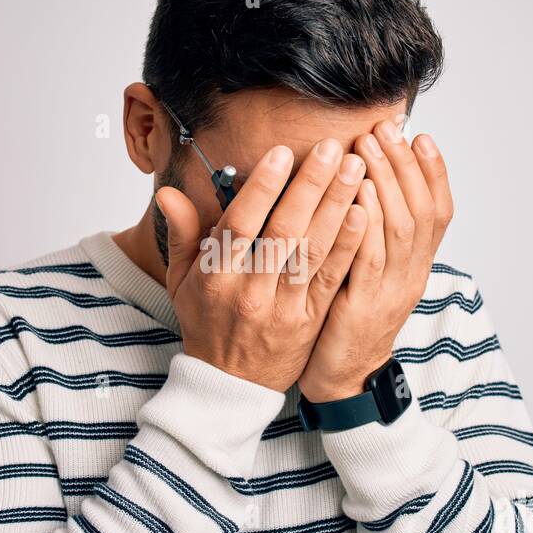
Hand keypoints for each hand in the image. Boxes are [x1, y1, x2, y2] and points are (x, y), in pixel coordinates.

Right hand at [154, 139, 367, 392]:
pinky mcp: (310, 320)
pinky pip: (331, 278)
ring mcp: (283, 308)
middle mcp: (250, 292)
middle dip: (309, 186)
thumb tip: (169, 193)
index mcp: (215, 278)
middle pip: (283, 232)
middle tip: (330, 148)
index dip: (261, 188)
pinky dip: (348, 245)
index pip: (240, 225)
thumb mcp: (181, 282)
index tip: (282, 153)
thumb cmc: (207, 323)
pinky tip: (364, 214)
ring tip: (354, 168)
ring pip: (312, 251)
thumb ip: (182, 235)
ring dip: (336, 206)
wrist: (231, 385)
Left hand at [297, 118, 452, 402]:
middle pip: (421, 211)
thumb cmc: (349, 318)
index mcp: (416, 266)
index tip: (421, 135)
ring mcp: (390, 292)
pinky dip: (366, 225)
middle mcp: (411, 275)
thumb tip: (372, 183)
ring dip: (385, 183)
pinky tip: (357, 197)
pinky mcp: (363, 307)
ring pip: (400, 229)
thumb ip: (378, 233)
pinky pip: (369, 260)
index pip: (439, 212)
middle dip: (404, 164)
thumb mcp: (372, 272)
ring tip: (368, 147)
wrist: (343, 379)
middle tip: (386, 128)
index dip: (434, 172)